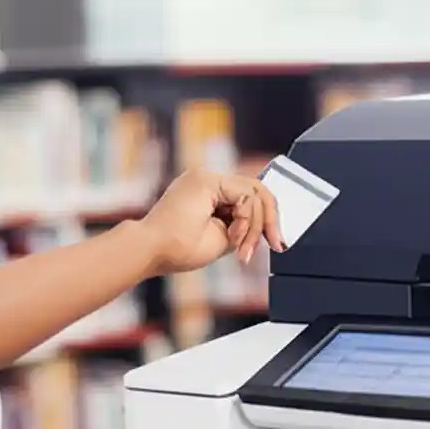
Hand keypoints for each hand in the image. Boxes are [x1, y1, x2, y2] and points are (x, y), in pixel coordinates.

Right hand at [140, 167, 284, 275]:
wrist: (152, 251)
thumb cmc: (176, 251)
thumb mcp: (223, 238)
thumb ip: (241, 224)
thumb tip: (264, 222)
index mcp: (208, 194)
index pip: (249, 196)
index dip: (266, 219)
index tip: (275, 242)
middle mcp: (207, 181)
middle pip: (256, 191)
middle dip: (269, 221)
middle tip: (276, 244)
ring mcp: (205, 177)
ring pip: (254, 193)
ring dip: (255, 226)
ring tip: (241, 249)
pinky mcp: (205, 180)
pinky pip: (245, 195)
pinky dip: (247, 220)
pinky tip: (234, 237)